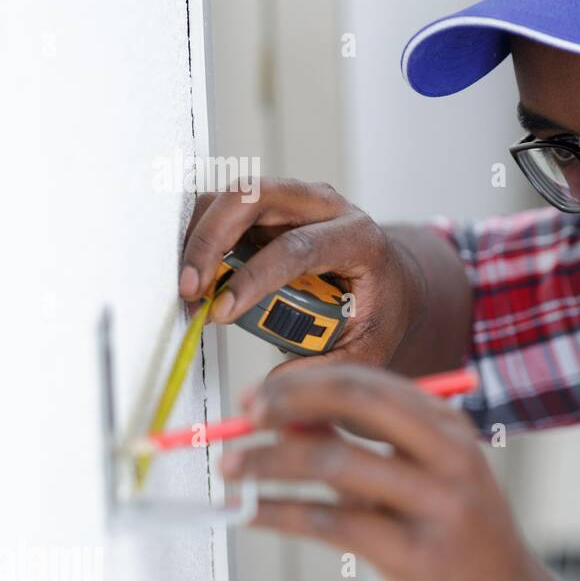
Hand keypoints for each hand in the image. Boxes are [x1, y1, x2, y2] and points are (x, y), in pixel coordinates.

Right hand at [180, 178, 426, 372]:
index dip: (254, 277)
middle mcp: (327, 206)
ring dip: (201, 236)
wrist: (390, 279)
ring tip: (190, 287)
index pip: (299, 247)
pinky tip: (196, 272)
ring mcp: (296, 199)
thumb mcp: (371, 346)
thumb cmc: (380, 310)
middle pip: (258, 197)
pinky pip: (225, 206)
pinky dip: (202, 234)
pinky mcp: (271, 204)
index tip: (223, 311)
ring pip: (235, 196)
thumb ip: (330, 368)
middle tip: (191, 289)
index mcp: (359, 238)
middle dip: (213, 239)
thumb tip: (276, 384)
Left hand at [220, 364, 557, 580]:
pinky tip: (250, 515)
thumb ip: (362, 453)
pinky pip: (331, 523)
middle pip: (356, 401)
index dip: (304, 381)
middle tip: (240, 418)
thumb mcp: (422, 487)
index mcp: (450, 430)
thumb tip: (288, 420)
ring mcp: (438, 505)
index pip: (368, 382)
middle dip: (288, 403)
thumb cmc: (461, 549)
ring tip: (230, 468)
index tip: (257, 393)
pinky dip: (279, 513)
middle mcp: (450, 456)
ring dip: (269, 461)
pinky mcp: (417, 557)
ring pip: (335, 461)